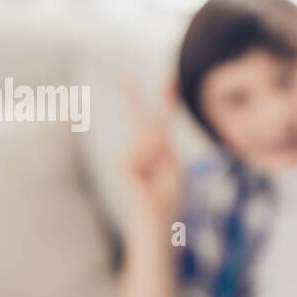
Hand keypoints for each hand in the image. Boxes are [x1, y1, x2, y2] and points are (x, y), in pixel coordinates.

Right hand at [122, 77, 182, 223]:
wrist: (158, 222)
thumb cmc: (168, 200)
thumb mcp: (174, 169)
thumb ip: (161, 146)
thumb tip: (146, 131)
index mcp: (163, 149)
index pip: (163, 120)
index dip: (167, 99)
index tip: (170, 80)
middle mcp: (146, 150)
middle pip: (142, 118)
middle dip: (132, 96)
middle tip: (122, 75)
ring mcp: (132, 157)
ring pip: (144, 137)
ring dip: (154, 152)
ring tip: (157, 174)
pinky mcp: (124, 165)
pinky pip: (135, 152)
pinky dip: (144, 161)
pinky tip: (145, 178)